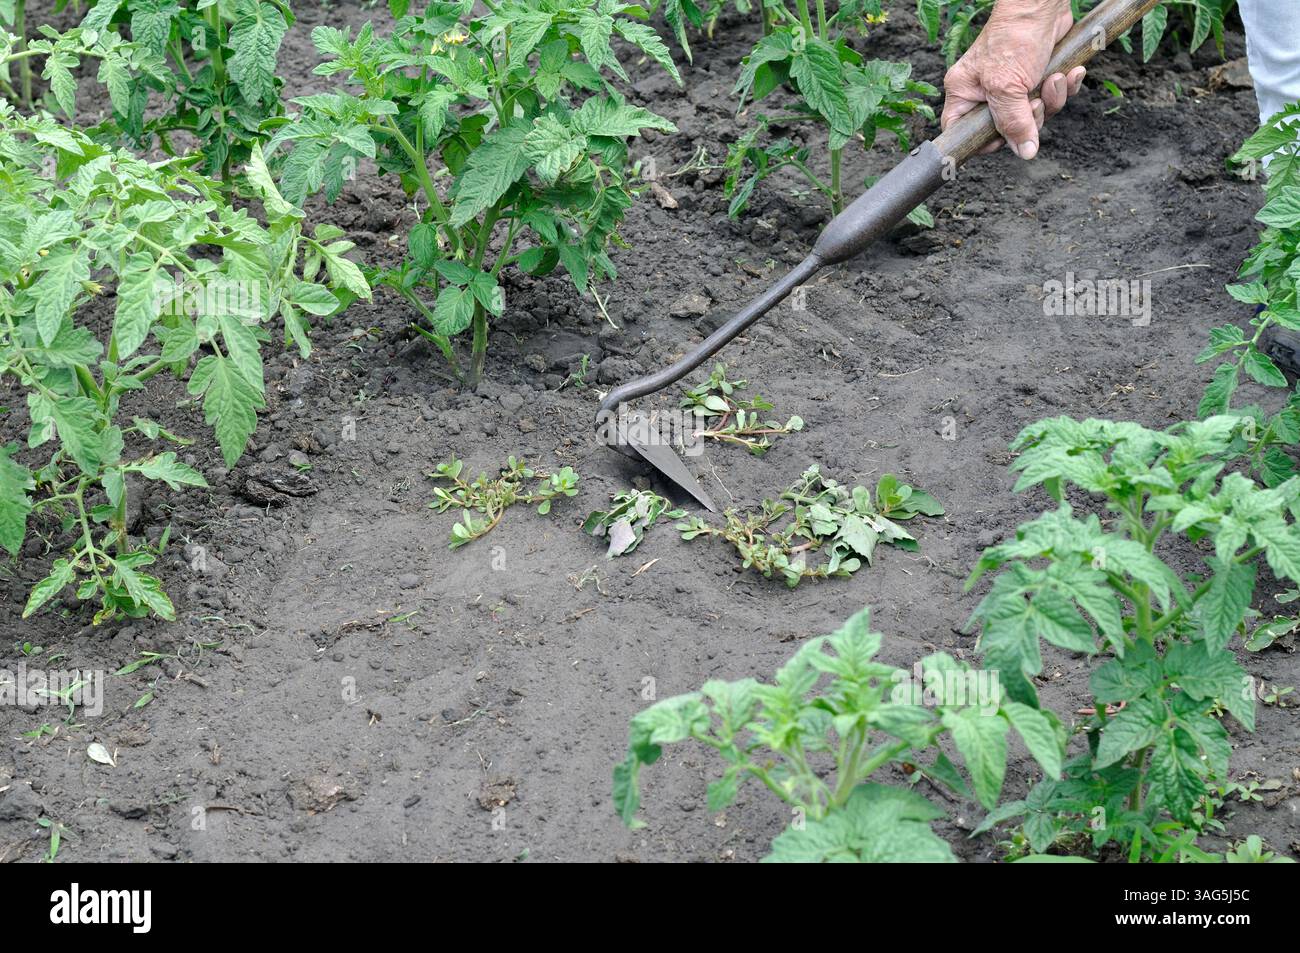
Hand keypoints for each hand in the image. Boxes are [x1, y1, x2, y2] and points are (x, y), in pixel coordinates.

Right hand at [940, 0, 1086, 158]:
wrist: (1043, 5)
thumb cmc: (1014, 37)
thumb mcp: (1007, 87)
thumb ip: (1013, 123)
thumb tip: (1025, 152)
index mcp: (965, 93)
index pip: (962, 131)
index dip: (984, 142)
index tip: (1006, 139)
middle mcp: (986, 92)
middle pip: (1006, 128)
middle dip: (1030, 117)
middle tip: (1035, 102)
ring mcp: (1013, 85)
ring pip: (1034, 114)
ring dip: (1051, 100)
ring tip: (1054, 79)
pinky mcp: (1037, 76)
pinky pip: (1052, 97)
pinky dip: (1064, 88)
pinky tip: (1069, 73)